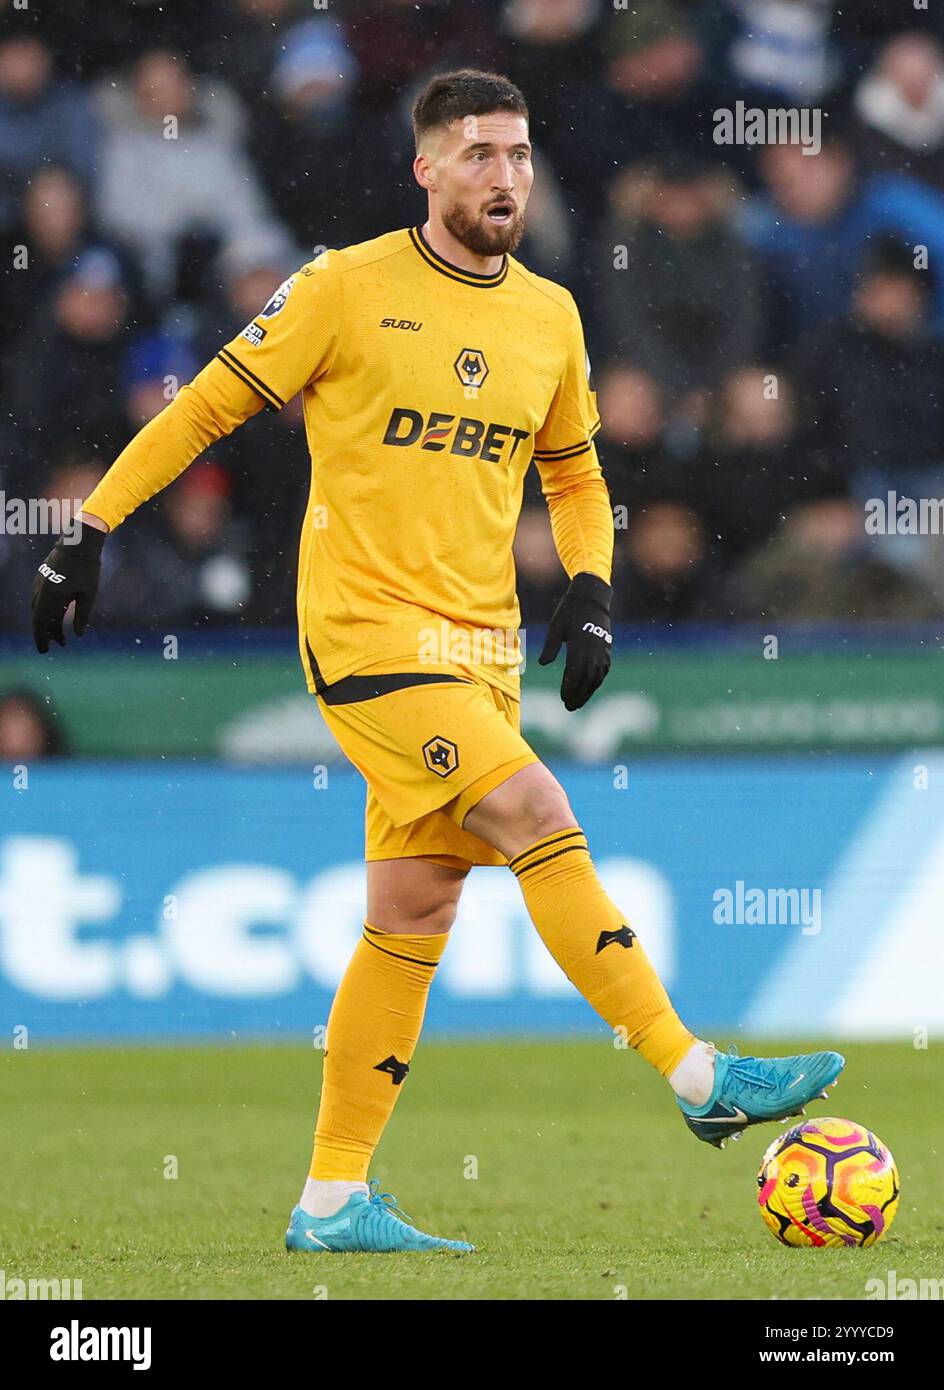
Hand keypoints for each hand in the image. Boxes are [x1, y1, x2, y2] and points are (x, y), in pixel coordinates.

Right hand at [31, 521, 105, 652]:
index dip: (44, 638)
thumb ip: (83, 616)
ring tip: (57, 635)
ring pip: (37, 609)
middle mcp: (41, 591)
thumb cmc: (87, 569)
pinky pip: (38, 599)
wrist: (78, 543)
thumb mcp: (89, 595)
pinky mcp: (41, 577)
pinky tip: (53, 617)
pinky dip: (44, 611)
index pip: (43, 623)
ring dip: (45, 623)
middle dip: (43, 634)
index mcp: (52, 597)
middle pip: (38, 619)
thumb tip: (78, 635)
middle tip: (49, 648)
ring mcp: (39, 583)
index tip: (46, 650)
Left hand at [538, 571, 612, 709]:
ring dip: (588, 692)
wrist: (592, 598)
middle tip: (569, 707)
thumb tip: (543, 664)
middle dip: (578, 694)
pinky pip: (603, 671)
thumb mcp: (556, 627)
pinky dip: (596, 682)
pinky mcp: (607, 649)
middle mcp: (594, 651)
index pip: (575, 672)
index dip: (569, 687)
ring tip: (578, 703)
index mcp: (580, 645)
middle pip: (587, 679)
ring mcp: (603, 651)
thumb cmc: (569, 611)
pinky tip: (590, 689)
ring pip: (597, 677)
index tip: (563, 698)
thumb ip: (550, 646)